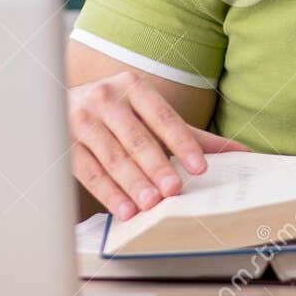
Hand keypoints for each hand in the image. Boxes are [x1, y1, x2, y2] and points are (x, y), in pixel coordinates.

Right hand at [68, 70, 247, 219]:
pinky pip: (89, 171)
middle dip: (157, 166)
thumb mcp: (150, 115)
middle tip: (173, 190)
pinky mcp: (64, 143)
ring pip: (113, 156)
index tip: (200, 167)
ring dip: (133, 183)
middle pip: (137, 138)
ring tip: (151, 204)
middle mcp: (106, 98)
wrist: (56, 104)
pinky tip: (124, 209)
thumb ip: (190, 134)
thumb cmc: (117, 114)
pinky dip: (108, 193)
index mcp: (133, 86)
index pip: (163, 116)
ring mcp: (82, 120)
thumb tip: (239, 151)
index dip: (182, 142)